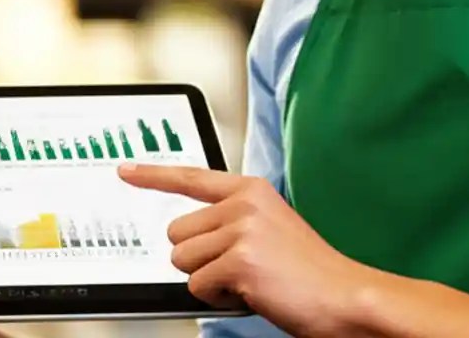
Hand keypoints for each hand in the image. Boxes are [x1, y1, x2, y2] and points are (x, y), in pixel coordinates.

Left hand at [118, 164, 379, 337]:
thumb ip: (232, 222)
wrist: (344, 296)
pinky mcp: (239, 259)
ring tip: (249, 279)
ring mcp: (241, 229)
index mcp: (251, 190)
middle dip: (198, 258)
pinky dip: (218, 298)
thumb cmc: (309, 272)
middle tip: (238, 267)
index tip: (125, 170)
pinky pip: (197, 286)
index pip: (191, 177)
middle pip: (177, 233)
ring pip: (182, 260)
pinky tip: (252, 292)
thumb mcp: (270, 229)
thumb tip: (187, 239)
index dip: (153, 175)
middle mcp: (244, 203)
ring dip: (208, 279)